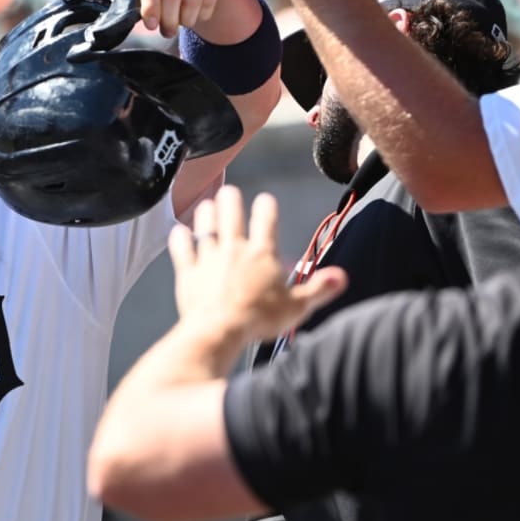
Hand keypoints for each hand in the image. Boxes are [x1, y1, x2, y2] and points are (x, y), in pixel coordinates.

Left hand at [168, 186, 346, 342]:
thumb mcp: (297, 307)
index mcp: (262, 254)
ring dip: (205, 214)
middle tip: (228, 191)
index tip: (265, 199)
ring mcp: (208, 258)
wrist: (219, 330)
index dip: (266, 207)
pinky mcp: (188, 272)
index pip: (267, 221)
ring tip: (206, 205)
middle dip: (230, 200)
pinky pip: (182, 249)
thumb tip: (342, 277)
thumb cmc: (259, 320)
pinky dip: (179, 239)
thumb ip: (319, 289)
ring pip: (205, 227)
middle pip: (231, 215)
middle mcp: (234, 249)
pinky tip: (177, 232)